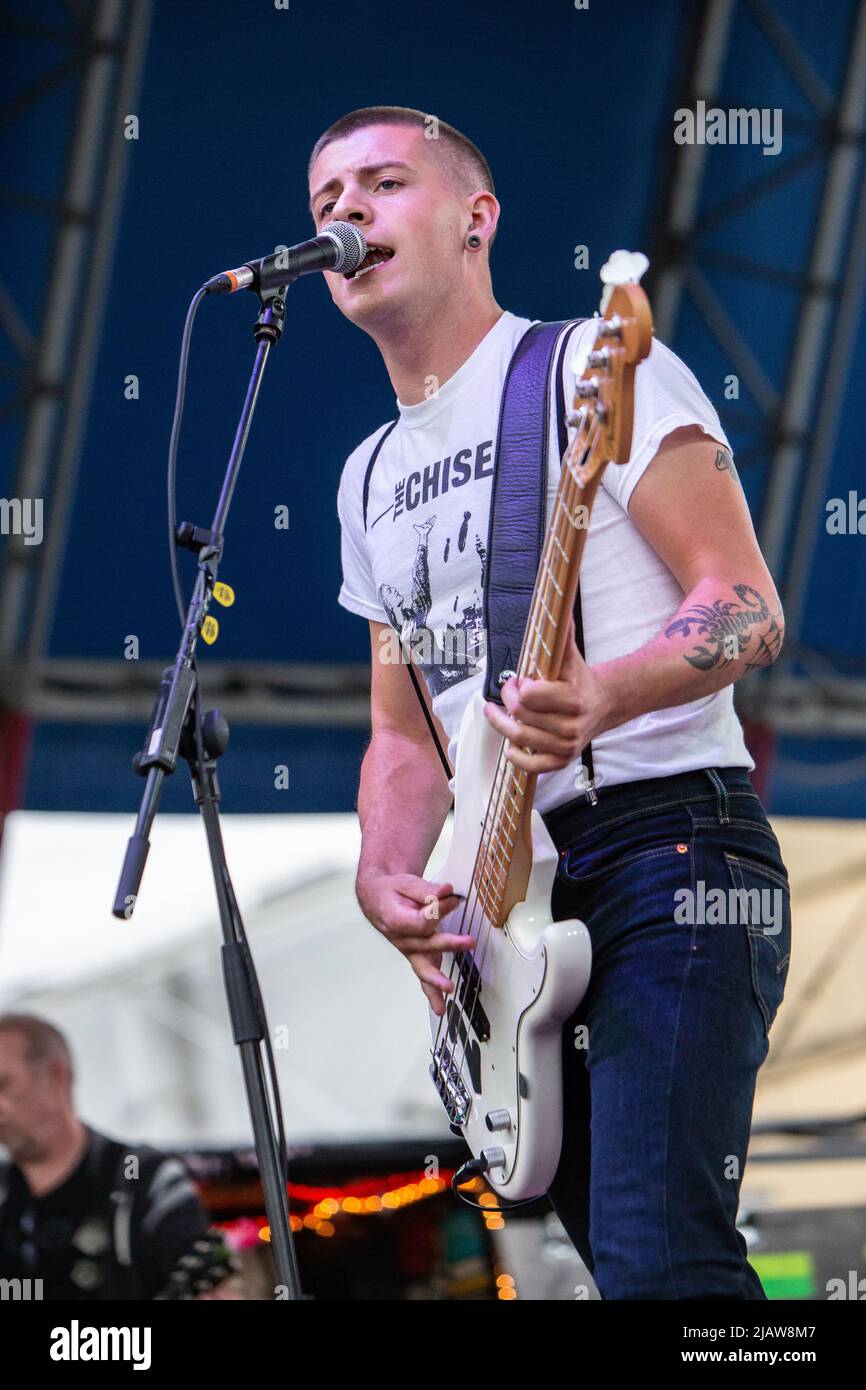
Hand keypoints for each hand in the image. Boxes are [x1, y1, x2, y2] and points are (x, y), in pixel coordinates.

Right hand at [356, 871, 474, 1016]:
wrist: (377, 898)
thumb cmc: (391, 891)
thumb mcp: (406, 883)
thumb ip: (427, 889)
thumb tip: (447, 891)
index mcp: (395, 920)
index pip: (423, 920)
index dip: (441, 909)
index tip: (452, 898)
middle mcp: (401, 939)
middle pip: (426, 944)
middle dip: (448, 943)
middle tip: (469, 942)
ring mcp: (408, 950)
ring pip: (422, 966)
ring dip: (436, 979)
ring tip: (449, 988)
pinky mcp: (416, 955)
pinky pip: (422, 976)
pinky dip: (431, 993)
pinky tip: (439, 1008)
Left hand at [482, 611, 608, 772]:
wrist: (604, 704)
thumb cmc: (579, 679)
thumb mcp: (570, 656)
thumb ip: (560, 634)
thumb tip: (557, 606)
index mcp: (574, 699)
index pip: (530, 696)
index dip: (519, 685)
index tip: (520, 679)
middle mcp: (572, 726)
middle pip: (521, 716)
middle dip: (509, 700)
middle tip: (509, 692)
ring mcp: (567, 745)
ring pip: (520, 739)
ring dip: (503, 725)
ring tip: (499, 713)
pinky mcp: (561, 760)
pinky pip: (531, 766)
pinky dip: (516, 756)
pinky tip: (512, 743)